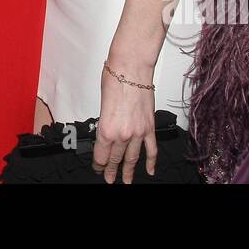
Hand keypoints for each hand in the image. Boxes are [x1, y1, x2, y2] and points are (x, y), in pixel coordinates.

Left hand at [92, 58, 157, 182]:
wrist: (131, 67)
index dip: (98, 165)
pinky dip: (151, 161)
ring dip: (129, 171)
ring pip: (133, 158)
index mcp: (106, 129)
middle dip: (111, 171)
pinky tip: (150, 171)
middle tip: (109, 179)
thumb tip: (106, 132)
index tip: (98, 169)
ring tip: (126, 180)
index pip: (101, 155)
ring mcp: (138, 132)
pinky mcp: (149, 127)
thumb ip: (104, 122)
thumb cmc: (114, 79)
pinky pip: (151, 149)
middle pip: (116, 159)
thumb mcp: (102, 105)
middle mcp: (122, 134)